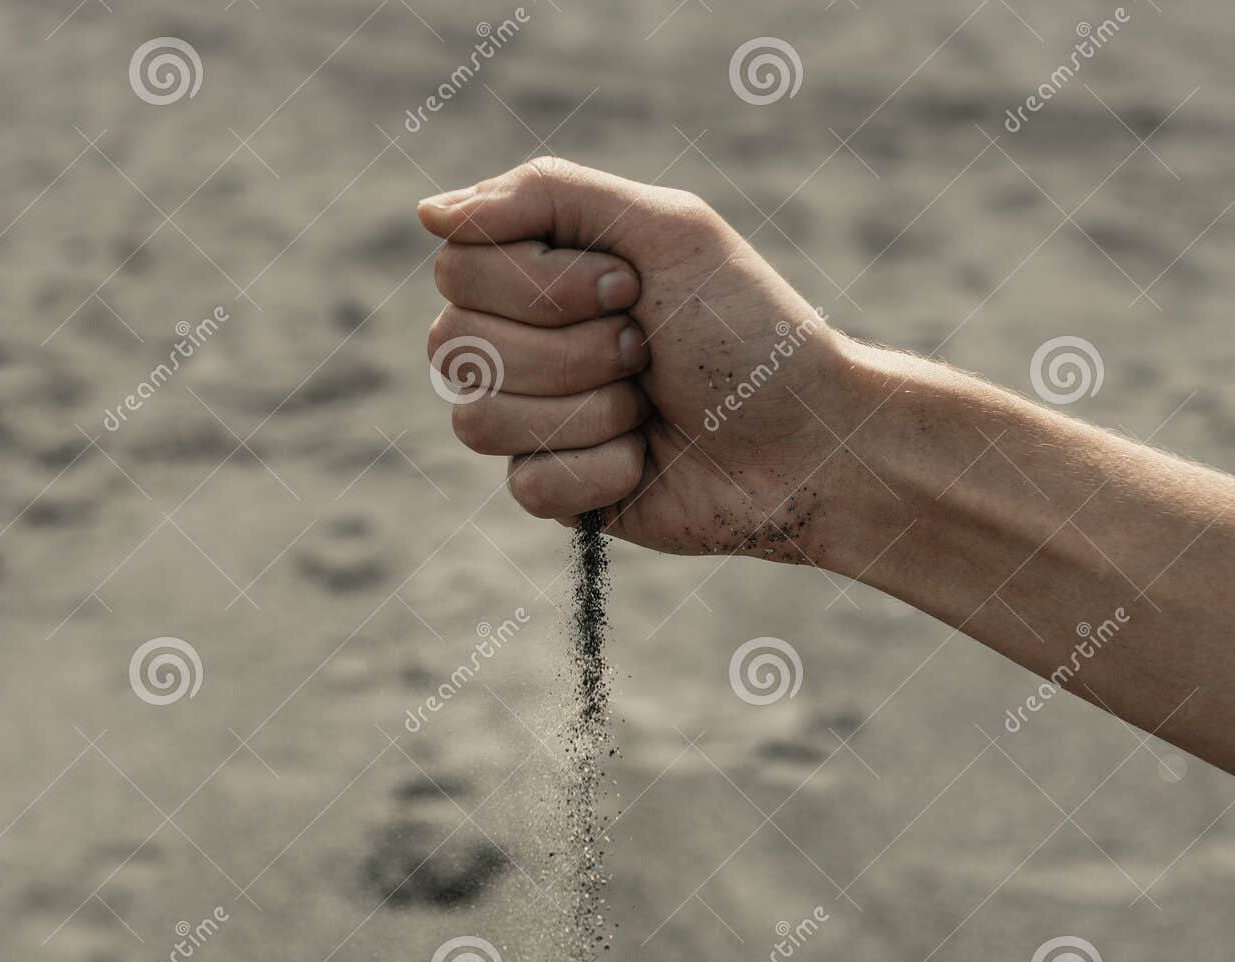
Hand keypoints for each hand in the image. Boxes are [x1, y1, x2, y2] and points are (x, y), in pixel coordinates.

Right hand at [418, 157, 868, 569]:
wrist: (806, 445)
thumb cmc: (747, 331)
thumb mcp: (664, 230)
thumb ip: (545, 196)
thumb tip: (428, 213)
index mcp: (543, 269)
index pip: (458, 266)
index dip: (541, 284)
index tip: (630, 287)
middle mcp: (524, 341)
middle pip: (456, 343)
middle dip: (572, 349)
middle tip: (648, 350)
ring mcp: (535, 419)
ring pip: (478, 419)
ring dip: (586, 411)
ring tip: (648, 405)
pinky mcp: (556, 492)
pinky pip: (525, 485)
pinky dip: (599, 470)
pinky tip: (644, 462)